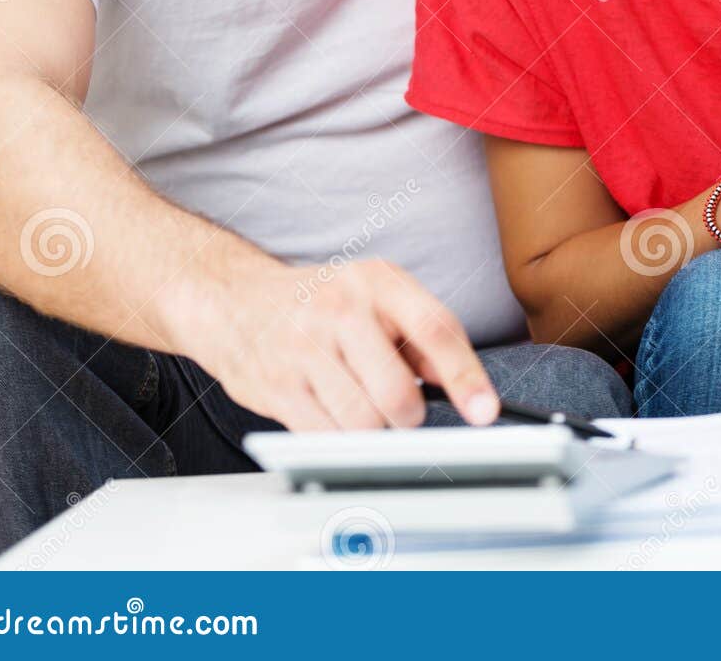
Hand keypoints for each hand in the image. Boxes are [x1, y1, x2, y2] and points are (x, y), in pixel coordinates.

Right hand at [186, 255, 499, 429]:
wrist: (236, 300)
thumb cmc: (317, 300)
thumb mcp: (375, 293)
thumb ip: (421, 332)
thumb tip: (465, 385)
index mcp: (376, 281)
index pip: (435, 330)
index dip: (466, 376)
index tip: (484, 411)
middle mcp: (340, 309)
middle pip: (399, 394)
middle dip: (408, 415)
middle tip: (398, 406)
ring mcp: (304, 348)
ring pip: (364, 424)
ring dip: (371, 429)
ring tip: (358, 403)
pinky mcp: (278, 387)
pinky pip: (326, 438)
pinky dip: (338, 438)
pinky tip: (329, 411)